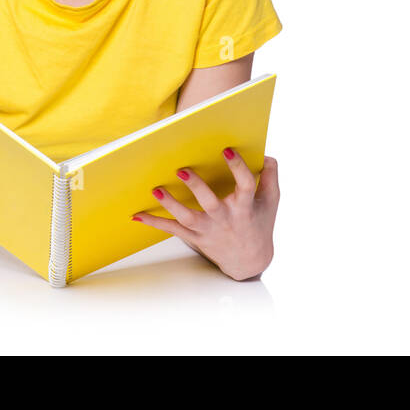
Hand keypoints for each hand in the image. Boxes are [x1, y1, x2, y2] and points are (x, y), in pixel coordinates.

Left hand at [133, 150, 278, 280]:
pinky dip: (155, 223)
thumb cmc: (260, 223)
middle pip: (210, 204)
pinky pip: (173, 229)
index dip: (237, 167)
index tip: (227, 150)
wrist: (249, 260)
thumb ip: (270, 176)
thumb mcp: (271, 200)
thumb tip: (265, 155)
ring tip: (157, 190)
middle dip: (196, 187)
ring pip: (187, 219)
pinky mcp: (196, 237)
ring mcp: (209, 230)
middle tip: (182, 170)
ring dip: (171, 205)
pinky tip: (137, 216)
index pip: (245, 185)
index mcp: (245, 207)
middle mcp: (225, 219)